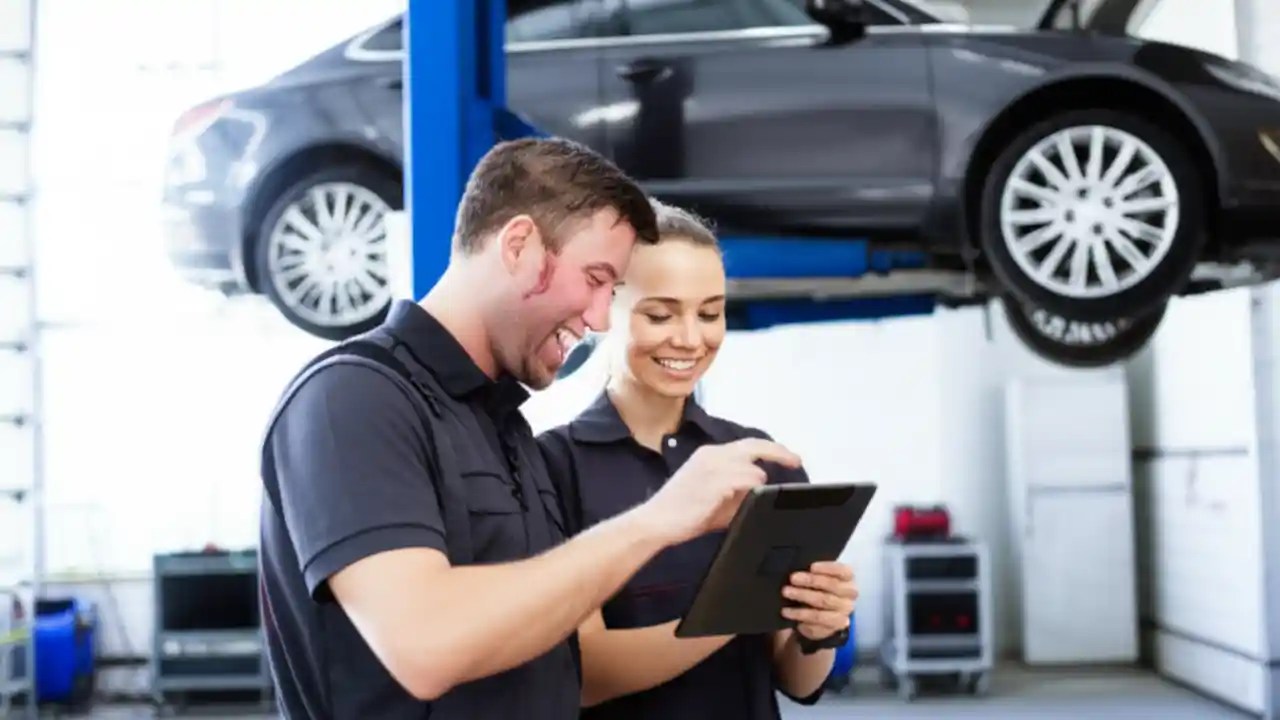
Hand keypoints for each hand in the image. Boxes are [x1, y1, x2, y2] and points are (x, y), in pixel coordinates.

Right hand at [637, 438, 800, 544]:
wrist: (656, 521)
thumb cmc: (681, 512)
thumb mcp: (714, 497)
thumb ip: (737, 491)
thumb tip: (762, 493)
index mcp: (710, 454)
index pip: (748, 445)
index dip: (772, 450)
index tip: (789, 457)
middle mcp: (713, 454)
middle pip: (756, 446)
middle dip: (780, 453)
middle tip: (796, 461)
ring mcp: (714, 467)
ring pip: (754, 470)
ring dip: (757, 487)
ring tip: (746, 503)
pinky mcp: (716, 482)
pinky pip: (747, 482)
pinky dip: (750, 493)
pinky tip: (742, 504)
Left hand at [781, 561, 857, 640]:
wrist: (822, 615)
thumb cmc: (818, 588)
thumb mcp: (817, 578)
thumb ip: (812, 573)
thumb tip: (797, 569)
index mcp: (848, 578)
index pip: (842, 571)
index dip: (827, 568)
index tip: (811, 567)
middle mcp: (850, 595)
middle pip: (832, 586)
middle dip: (810, 581)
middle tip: (792, 578)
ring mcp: (844, 612)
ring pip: (824, 603)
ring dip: (803, 598)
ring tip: (786, 595)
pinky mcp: (835, 626)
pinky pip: (818, 622)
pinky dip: (801, 617)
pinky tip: (789, 613)